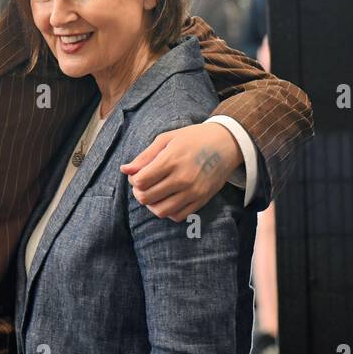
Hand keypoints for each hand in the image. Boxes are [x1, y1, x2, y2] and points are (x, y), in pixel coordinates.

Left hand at [121, 121, 241, 221]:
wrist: (227, 143)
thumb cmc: (194, 137)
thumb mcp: (167, 139)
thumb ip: (145, 156)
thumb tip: (125, 170)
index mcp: (172, 160)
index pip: (141, 181)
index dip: (134, 180)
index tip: (138, 174)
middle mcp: (183, 178)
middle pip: (147, 198)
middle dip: (139, 192)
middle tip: (143, 184)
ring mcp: (193, 191)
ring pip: (161, 211)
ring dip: (151, 204)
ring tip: (154, 193)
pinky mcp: (202, 200)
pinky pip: (178, 216)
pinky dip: (168, 211)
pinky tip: (168, 199)